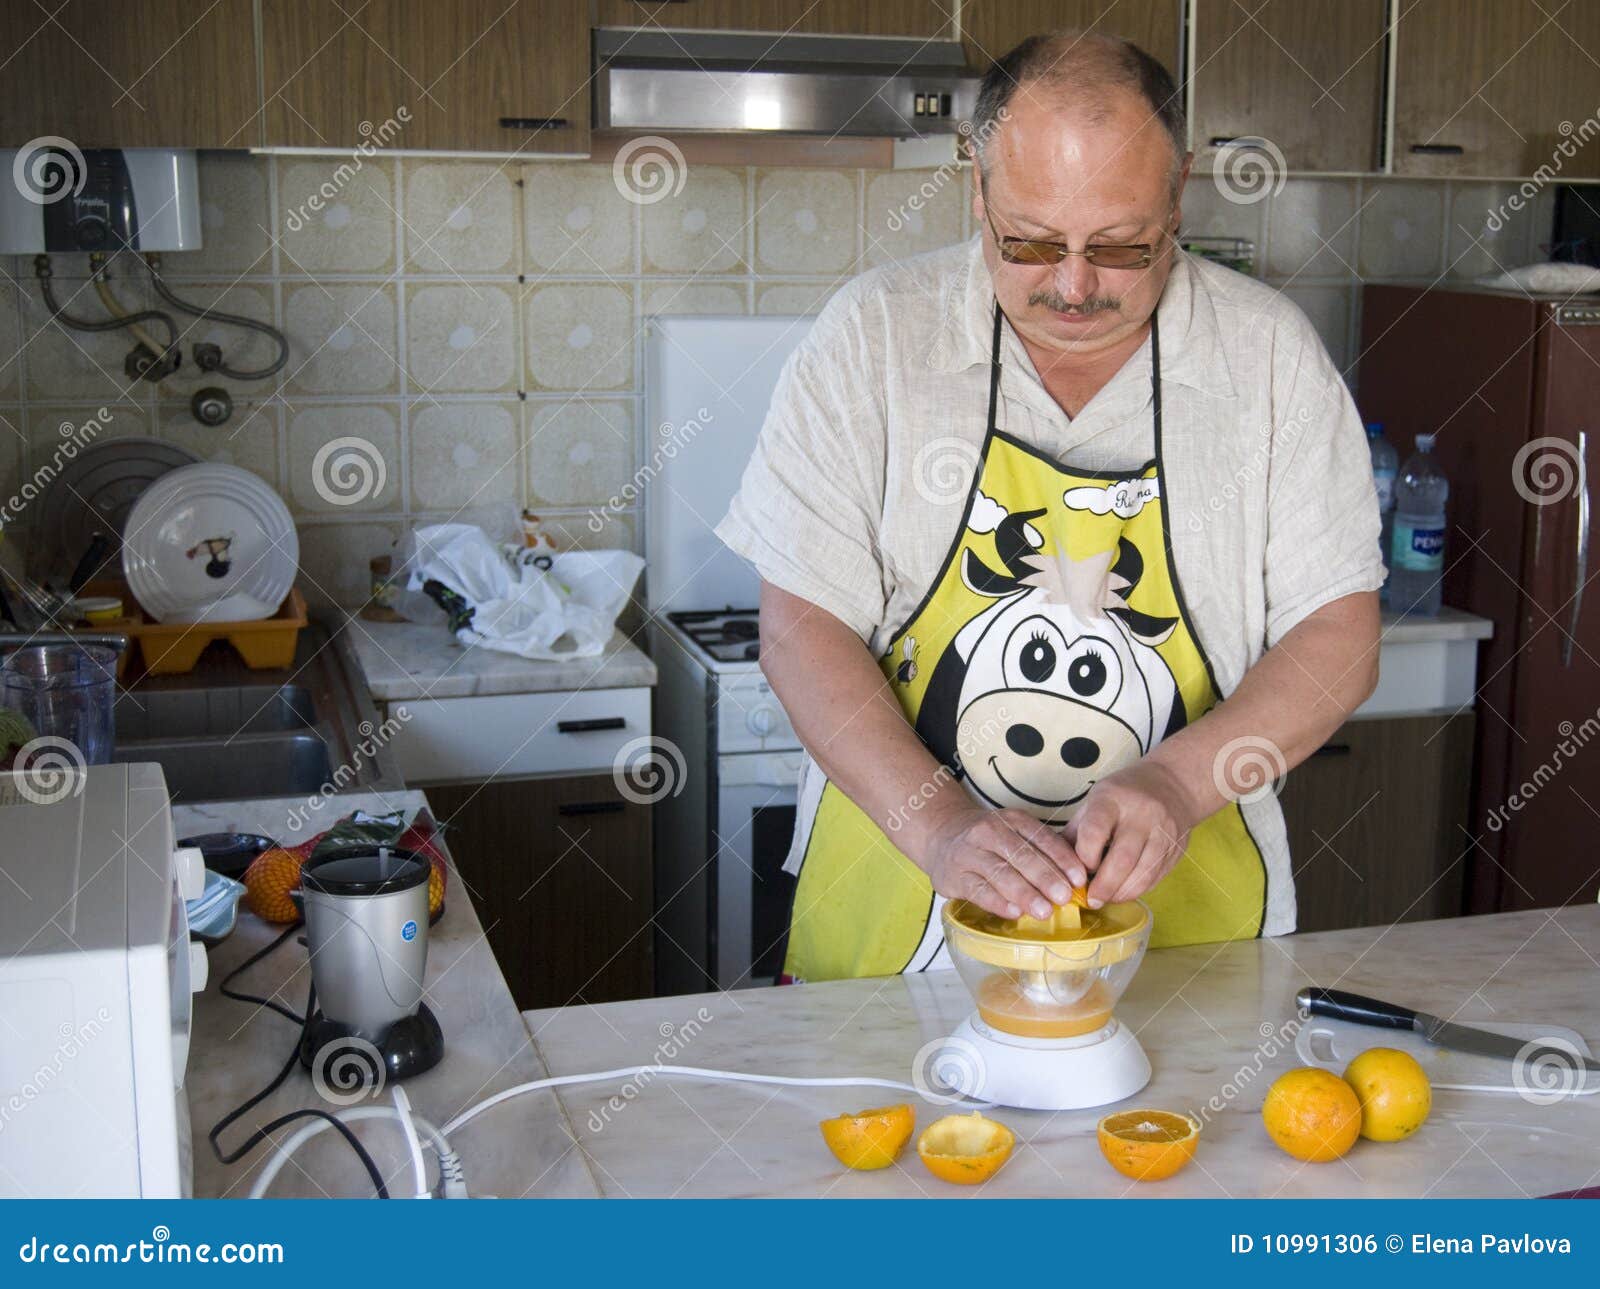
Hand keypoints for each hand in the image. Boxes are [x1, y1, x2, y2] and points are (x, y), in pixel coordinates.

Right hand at [915, 804, 1085, 919]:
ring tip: (1044, 911)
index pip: (1040, 837)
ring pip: (1000, 873)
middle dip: (1045, 877)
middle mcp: (989, 832)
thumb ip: (1041, 851)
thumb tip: (1075, 882)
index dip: (1061, 858)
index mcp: (1012, 820)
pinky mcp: (954, 876)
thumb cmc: (990, 840)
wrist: (942, 835)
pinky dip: (997, 902)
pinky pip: (978, 890)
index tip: (1079, 878)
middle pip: (1020, 855)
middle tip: (1064, 897)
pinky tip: (1014, 913)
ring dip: (1024, 893)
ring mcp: (969, 853)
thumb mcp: (1014, 833)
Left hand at [1066, 760, 1196, 907]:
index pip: (1095, 832)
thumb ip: (1076, 831)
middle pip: (1122, 859)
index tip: (1078, 872)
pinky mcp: (1176, 848)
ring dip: (1121, 893)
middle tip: (1091, 900)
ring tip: (1106, 899)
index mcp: (1112, 799)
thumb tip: (1055, 865)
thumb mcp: (1094, 801)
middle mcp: (1141, 814)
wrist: (1173, 784)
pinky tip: (1124, 891)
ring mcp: (1163, 831)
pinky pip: (1156, 877)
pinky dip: (1138, 890)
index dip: (1084, 858)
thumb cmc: (1124, 794)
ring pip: (1142, 873)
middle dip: (1103, 886)